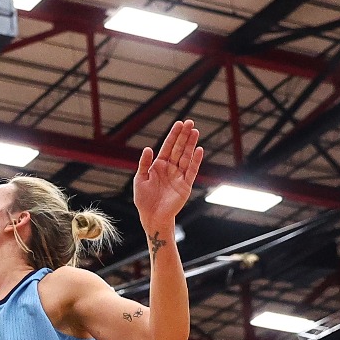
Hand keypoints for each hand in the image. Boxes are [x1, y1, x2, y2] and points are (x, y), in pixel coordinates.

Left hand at [132, 119, 202, 239]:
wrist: (152, 217)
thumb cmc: (144, 200)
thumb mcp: (140, 179)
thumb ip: (144, 164)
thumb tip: (148, 148)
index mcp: (159, 166)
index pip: (168, 147)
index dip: (173, 135)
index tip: (179, 123)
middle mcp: (170, 169)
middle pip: (178, 149)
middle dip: (184, 136)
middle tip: (190, 122)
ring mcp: (179, 176)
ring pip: (186, 157)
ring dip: (191, 144)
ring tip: (195, 131)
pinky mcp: (185, 185)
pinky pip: (191, 171)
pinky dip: (195, 161)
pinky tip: (199, 150)